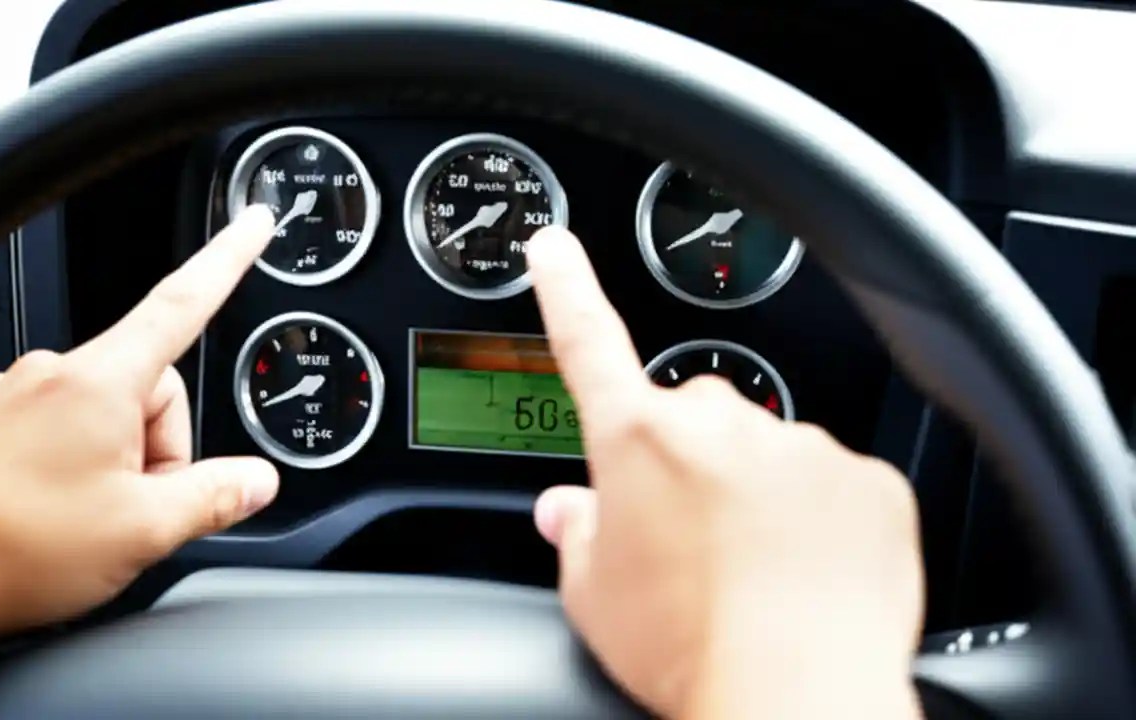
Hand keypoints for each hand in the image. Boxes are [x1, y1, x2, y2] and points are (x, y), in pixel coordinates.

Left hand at [0, 206, 278, 689]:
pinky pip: (48, 426)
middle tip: (134, 509)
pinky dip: (62, 464)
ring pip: (98, 411)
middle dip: (158, 447)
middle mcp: (50, 373)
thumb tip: (255, 480)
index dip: (228, 260)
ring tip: (80, 518)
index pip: (183, 303)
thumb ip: (215, 496)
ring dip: (110, 460)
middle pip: (148, 387)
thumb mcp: (145, 532)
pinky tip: (44, 510)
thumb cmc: (16, 551)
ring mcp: (7, 394)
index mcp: (101, 383)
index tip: (254, 223)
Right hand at [526, 227, 923, 718]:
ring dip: (757, 497)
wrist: (796, 697)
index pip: (587, 342)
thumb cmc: (687, 650)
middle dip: (689, 463)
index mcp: (637, 442)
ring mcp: (798, 446)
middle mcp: (717, 424)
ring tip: (755, 575)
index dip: (566, 288)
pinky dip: (819, 523)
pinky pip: (833, 488)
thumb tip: (570, 512)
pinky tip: (807, 580)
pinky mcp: (866, 480)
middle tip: (690, 539)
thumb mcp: (595, 599)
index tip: (553, 243)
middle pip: (692, 420)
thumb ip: (579, 535)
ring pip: (767, 455)